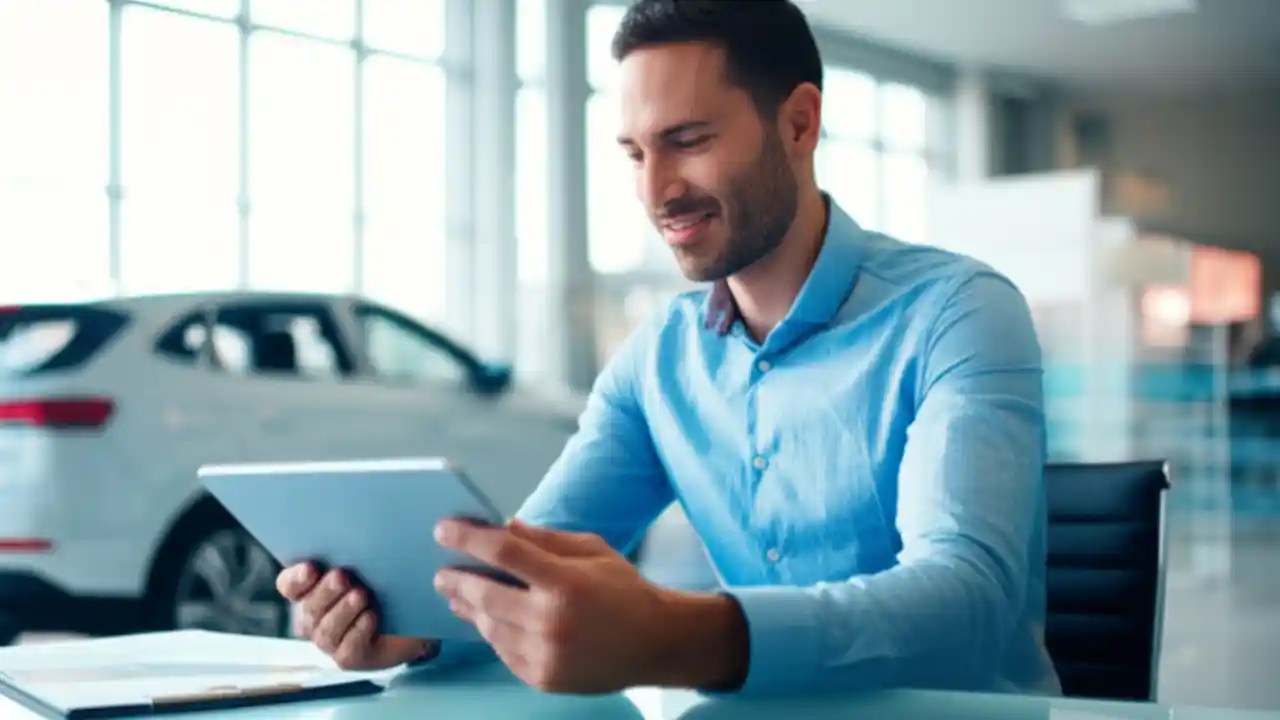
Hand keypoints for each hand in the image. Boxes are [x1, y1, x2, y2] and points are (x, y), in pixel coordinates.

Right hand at [276, 563, 433, 669]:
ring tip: (361, 595)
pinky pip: (347, 648)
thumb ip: (358, 551)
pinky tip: (370, 617)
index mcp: (310, 590)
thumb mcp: (370, 564)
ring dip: (342, 611)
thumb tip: (363, 525)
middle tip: (342, 576)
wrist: (409, 622)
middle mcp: (313, 616)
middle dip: (325, 591)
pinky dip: (358, 631)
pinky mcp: (348, 656)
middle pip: (309, 606)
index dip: (296, 578)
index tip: (311, 567)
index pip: (289, 585)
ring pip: (326, 629)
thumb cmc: (383, 585)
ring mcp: (329, 639)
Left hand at [433, 520, 747, 692]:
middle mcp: (551, 620)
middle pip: (485, 594)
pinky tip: (487, 620)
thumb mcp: (592, 551)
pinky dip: (492, 633)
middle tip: (442, 572)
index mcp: (566, 581)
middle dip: (457, 579)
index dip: (468, 538)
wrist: (656, 644)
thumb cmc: (624, 590)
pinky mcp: (543, 678)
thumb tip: (504, 527)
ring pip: (489, 626)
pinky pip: (503, 652)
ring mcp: (545, 654)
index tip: (443, 529)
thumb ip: (545, 539)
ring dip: (470, 608)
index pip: (504, 552)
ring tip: (458, 595)